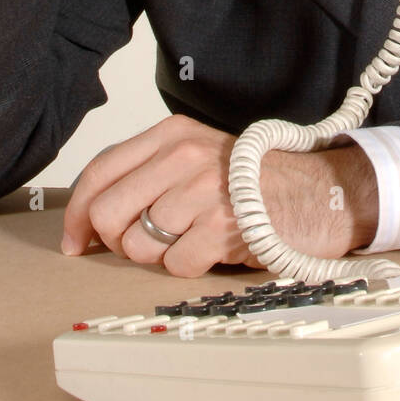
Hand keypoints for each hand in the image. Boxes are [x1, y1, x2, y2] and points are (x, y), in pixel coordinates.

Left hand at [61, 115, 379, 277]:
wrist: (323, 192)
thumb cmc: (256, 182)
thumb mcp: (198, 158)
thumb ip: (148, 176)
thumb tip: (88, 221)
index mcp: (173, 134)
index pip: (100, 171)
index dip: (77, 214)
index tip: (76, 241)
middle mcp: (185, 155)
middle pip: (108, 212)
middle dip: (118, 240)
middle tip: (147, 244)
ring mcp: (205, 189)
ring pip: (138, 244)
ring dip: (159, 256)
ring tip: (191, 241)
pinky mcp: (224, 224)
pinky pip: (176, 264)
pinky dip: (191, 267)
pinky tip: (214, 249)